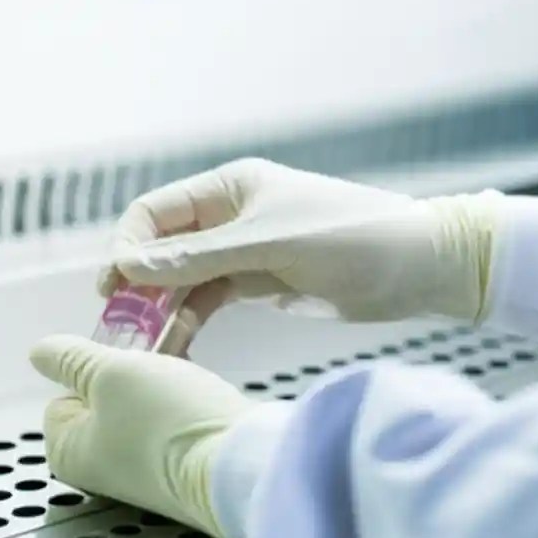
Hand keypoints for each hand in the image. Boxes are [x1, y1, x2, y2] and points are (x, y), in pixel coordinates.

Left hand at [30, 335, 254, 537]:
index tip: (119, 368)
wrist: (237, 465)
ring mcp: (146, 471)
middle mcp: (102, 469)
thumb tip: (39, 352)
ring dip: (164, 381)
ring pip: (144, 405)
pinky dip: (186, 401)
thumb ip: (70, 358)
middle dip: (132, 373)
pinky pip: (175, 421)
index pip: (61, 399)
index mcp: (68, 455)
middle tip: (155, 365)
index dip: (90, 374)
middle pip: (105, 399)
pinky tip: (203, 393)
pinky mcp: (183, 466)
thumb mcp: (109, 373)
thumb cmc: (164, 420)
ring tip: (184, 374)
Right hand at [100, 158, 504, 323]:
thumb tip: (131, 265)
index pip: (156, 212)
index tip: (116, 287)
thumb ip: (201, 257)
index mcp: (231, 188)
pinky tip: (174, 348)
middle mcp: (231, 216)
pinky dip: (189, 323)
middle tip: (120, 328)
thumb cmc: (356, 238)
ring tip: (141, 349)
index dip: (128, 247)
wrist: (421, 267)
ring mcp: (244, 252)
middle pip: (163, 249)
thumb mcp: (272, 245)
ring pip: (183, 281)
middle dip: (138, 286)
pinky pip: (209, 302)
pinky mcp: (260, 284)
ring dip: (160, 310)